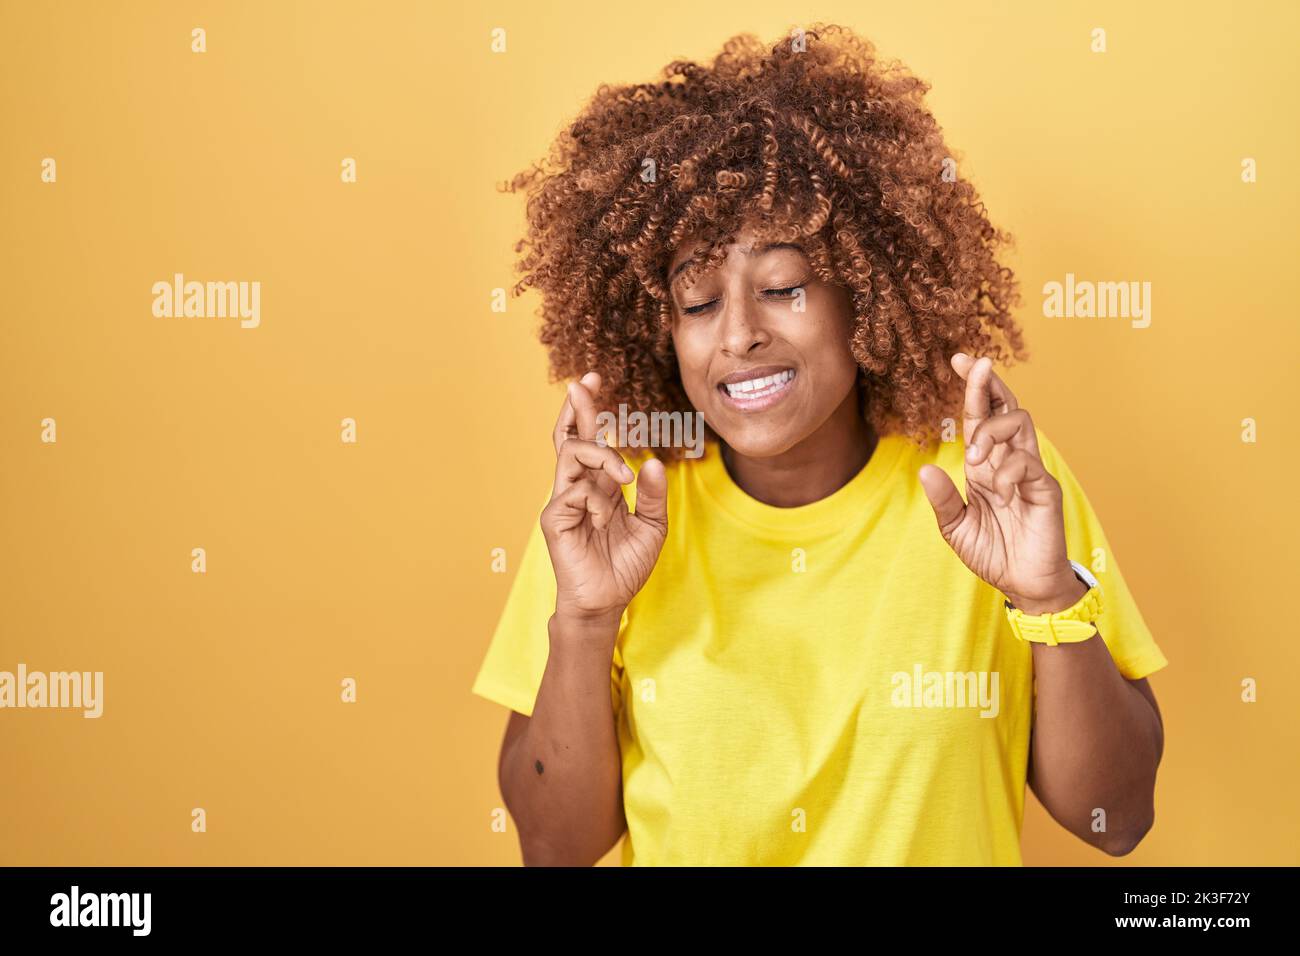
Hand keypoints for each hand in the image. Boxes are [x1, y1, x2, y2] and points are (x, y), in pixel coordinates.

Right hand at [540, 371, 668, 626]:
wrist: (608, 601)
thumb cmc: (625, 566)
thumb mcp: (652, 526)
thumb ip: (654, 494)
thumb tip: (654, 462)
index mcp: (599, 485)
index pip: (590, 439)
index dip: (590, 409)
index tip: (593, 379)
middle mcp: (579, 487)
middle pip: (570, 436)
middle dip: (577, 407)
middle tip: (583, 383)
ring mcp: (563, 500)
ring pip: (572, 454)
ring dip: (603, 456)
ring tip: (624, 477)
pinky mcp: (554, 518)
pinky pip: (575, 491)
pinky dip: (597, 500)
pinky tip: (605, 520)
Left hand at [917, 353, 1085, 615]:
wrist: (1023, 585)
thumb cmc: (993, 553)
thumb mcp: (955, 527)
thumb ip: (942, 499)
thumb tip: (925, 470)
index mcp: (985, 466)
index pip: (979, 417)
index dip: (973, 388)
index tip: (959, 359)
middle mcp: (1008, 461)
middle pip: (1004, 407)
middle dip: (988, 384)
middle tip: (974, 365)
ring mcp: (1029, 472)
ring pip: (1019, 423)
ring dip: (992, 430)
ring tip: (975, 457)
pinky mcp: (1045, 490)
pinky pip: (1028, 463)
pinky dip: (1008, 469)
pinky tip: (999, 489)